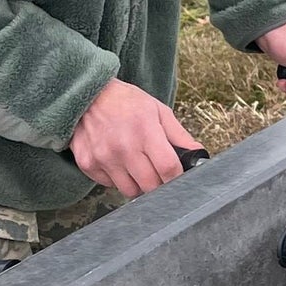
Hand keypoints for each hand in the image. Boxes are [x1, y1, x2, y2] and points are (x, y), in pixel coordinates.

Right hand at [70, 79, 200, 197]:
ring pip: (129, 190)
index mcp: (145, 131)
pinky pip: (109, 185)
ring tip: (136, 167)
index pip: (168, 168)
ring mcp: (103, 157)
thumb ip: (180, 136)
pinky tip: (118, 162)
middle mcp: (123, 147)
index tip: (177, 176)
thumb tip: (198, 155)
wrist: (88, 95)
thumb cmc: (127, 102)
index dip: (176, 177)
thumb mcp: (159, 111)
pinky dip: (117, 179)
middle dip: (159, 183)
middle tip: (157, 172)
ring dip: (137, 184)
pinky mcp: (87, 164)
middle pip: (150, 185)